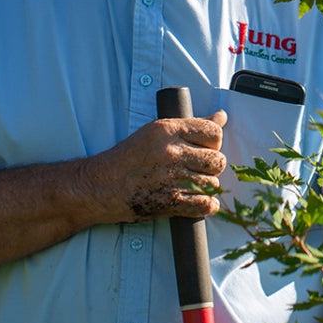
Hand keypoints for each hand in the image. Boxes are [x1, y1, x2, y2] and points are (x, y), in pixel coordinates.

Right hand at [95, 110, 226, 222]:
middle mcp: (172, 152)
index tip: (202, 150)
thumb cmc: (127, 159)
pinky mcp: (171, 202)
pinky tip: (194, 202)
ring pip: (213, 183)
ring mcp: (172, 178)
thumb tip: (221, 116)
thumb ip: (191, 126)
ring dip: (206, 187)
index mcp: (168, 130)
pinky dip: (205, 205)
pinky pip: (206, 204)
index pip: (214, 133)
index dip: (213, 143)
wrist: (101, 186)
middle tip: (196, 170)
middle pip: (217, 160)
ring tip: (189, 186)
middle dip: (210, 168)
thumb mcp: (155, 132)